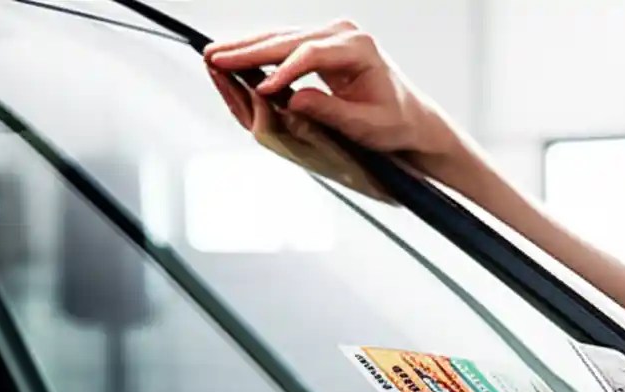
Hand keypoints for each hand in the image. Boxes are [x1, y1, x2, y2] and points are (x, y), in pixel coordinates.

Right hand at [204, 21, 467, 180]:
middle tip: (215, 59)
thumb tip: (294, 101)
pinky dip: (258, 52)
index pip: (311, 54)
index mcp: (358, 48)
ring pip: (281, 37)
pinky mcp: (321, 43)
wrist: (410, 117)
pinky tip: (234, 57)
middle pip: (288, 39)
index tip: (261, 90)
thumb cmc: (394, 123)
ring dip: (246, 47)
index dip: (282, 71)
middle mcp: (343, 33)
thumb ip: (332, 112)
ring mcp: (331, 34)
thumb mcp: (367, 125)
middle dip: (250, 50)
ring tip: (214, 55)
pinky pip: (284, 45)